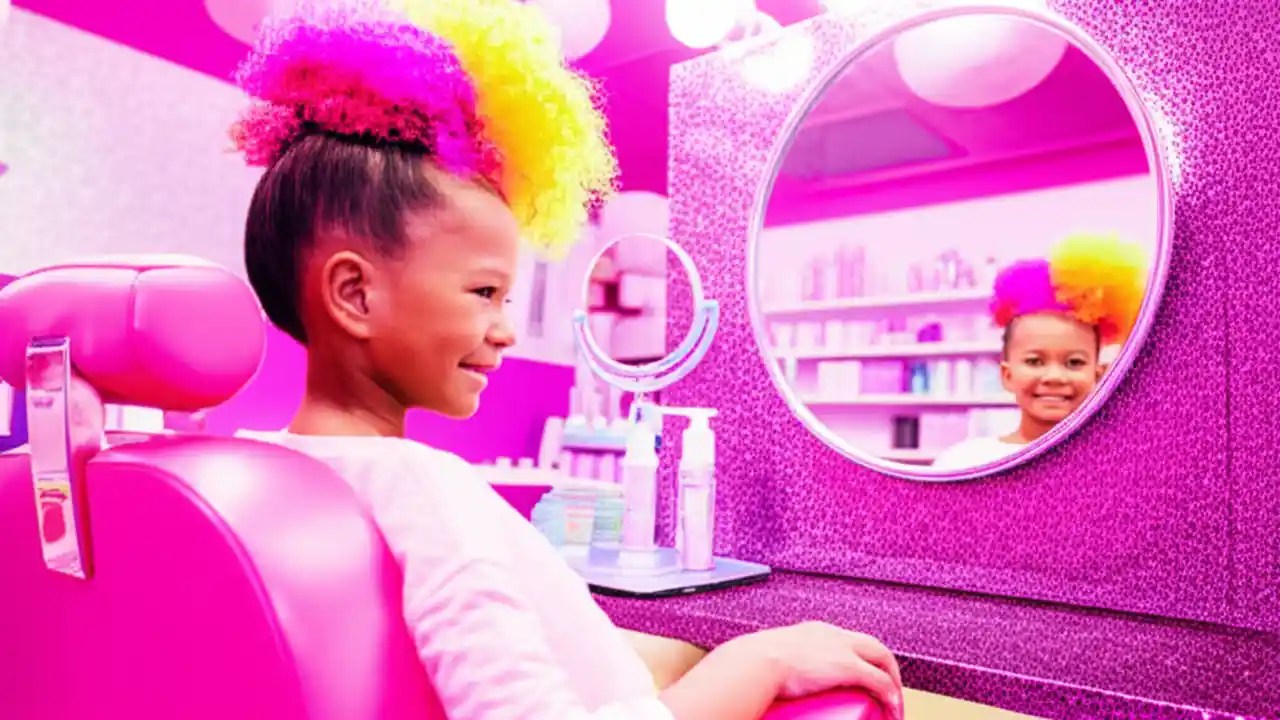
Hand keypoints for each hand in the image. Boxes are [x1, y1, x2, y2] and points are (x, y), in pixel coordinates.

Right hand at [731, 621, 903, 718]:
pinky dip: (891, 694)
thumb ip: (777, 667)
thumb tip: (772, 686)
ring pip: (883, 660)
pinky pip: (881, 681)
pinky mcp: (847, 666)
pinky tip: (893, 708)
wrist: (755, 662)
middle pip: (874, 647)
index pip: (850, 640)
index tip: (863, 676)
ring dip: (893, 681)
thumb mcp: (772, 659)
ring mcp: (842, 649)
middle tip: (888, 690)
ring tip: (893, 702)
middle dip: (886, 668)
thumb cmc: (755, 664)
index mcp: (816, 631)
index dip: (862, 657)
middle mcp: (834, 634)